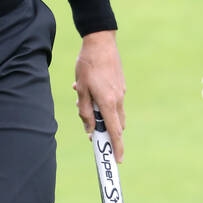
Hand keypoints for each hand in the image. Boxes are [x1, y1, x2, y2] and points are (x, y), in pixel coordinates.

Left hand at [72, 30, 125, 160]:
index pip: (114, 131)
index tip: (118, 160)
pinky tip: (88, 89)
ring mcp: (121, 93)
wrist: (101, 41)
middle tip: (91, 132)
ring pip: (113, 113)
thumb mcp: (81, 89)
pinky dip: (103, 103)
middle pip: (115, 125)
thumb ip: (84, 111)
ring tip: (82, 101)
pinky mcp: (120, 86)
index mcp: (107, 102)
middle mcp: (118, 100)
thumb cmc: (87, 65)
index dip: (117, 147)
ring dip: (101, 115)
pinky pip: (113, 101)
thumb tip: (89, 129)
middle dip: (105, 131)